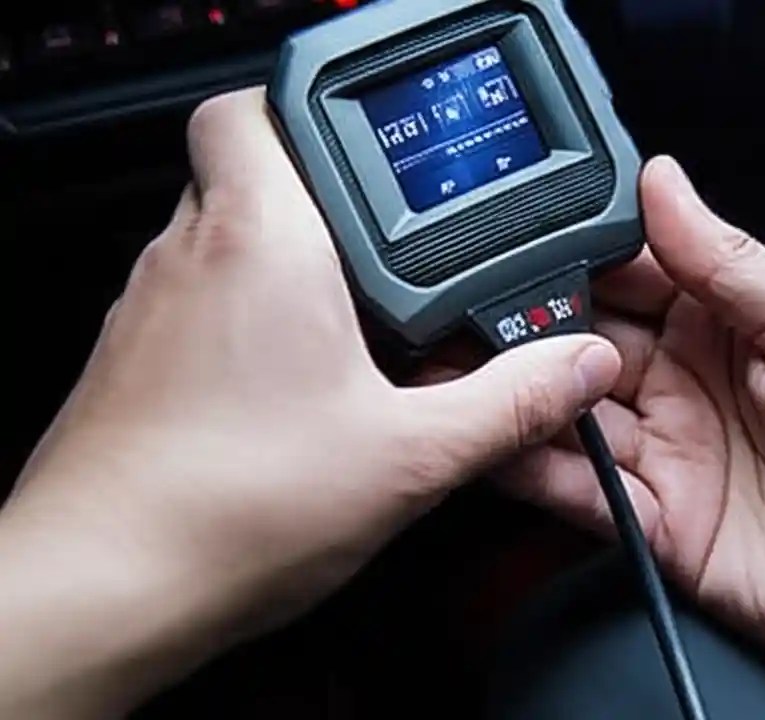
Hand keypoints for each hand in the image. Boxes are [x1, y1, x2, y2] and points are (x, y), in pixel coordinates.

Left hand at [0, 89, 619, 718]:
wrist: (101, 590)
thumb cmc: (228, 509)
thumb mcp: (412, 455)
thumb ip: (510, 402)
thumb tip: (575, 365)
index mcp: (260, 241)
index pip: (257, 109)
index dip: (319, 117)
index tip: (383, 166)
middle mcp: (190, 257)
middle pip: (256, 178)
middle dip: (331, 215)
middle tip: (396, 271)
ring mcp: (152, 310)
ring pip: (229, 246)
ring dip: (295, 276)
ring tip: (362, 344)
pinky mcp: (137, 365)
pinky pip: (203, 308)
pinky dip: (256, 328)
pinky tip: (302, 398)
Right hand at [507, 158, 764, 719]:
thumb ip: (733, 262)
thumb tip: (664, 182)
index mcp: (728, 318)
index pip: (630, 266)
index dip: (576, 250)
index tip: (524, 237)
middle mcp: (685, 379)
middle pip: (582, 335)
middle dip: (532, 319)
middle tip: (484, 307)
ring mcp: (666, 450)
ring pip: (566, 408)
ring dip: (522, 388)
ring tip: (474, 368)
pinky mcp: (652, 521)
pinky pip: (577, 488)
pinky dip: (532, 465)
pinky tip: (500, 438)